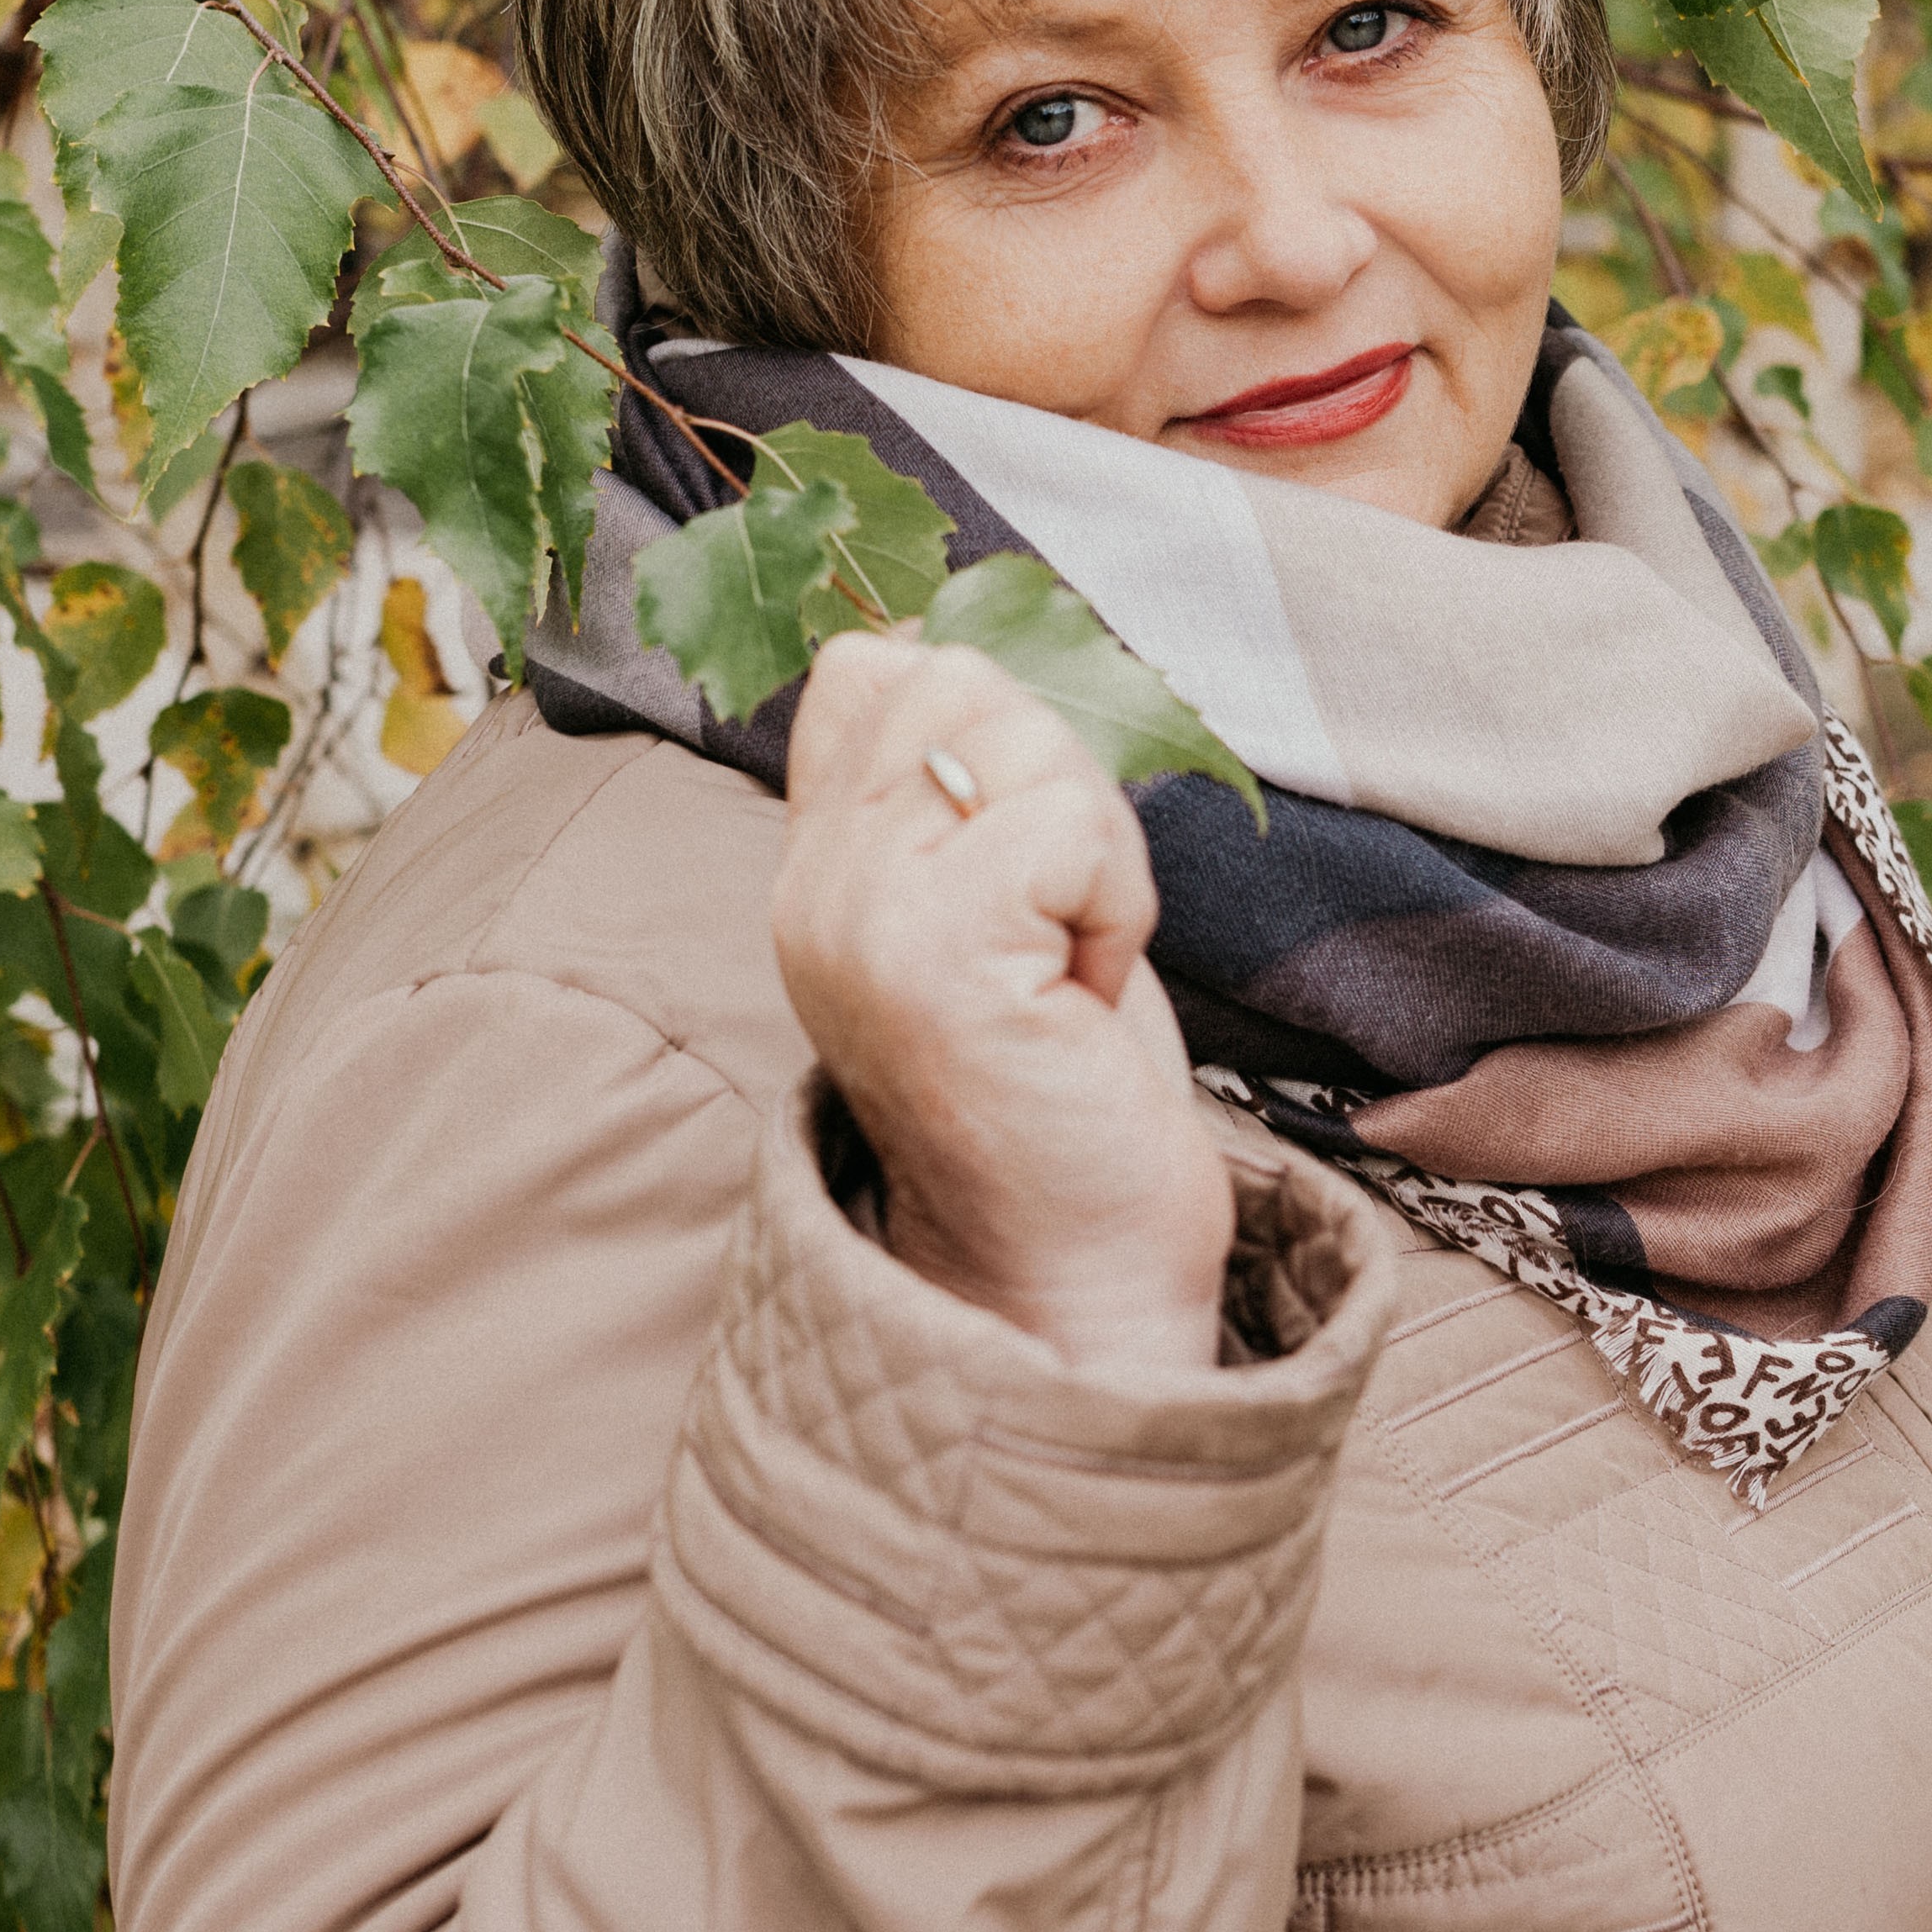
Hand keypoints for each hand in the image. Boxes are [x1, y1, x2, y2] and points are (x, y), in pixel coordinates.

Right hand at [771, 631, 1236, 1377]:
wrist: (1065, 1274)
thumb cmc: (1061, 1094)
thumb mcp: (995, 918)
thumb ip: (962, 799)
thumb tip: (977, 657)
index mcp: (819, 867)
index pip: (874, 671)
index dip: (993, 729)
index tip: (1029, 869)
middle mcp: (816, 883)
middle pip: (961, 680)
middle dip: (1060, 786)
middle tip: (1062, 925)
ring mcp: (862, 915)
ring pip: (1022, 738)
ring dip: (1096, 850)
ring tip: (1070, 965)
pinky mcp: (937, 952)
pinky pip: (1068, 826)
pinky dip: (1115, 904)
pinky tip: (1085, 996)